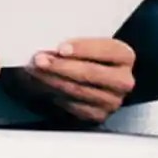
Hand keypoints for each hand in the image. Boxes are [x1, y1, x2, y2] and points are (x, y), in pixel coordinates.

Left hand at [18, 38, 134, 123]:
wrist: (85, 77)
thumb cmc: (82, 54)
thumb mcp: (83, 43)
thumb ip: (73, 43)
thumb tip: (48, 41)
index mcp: (124, 56)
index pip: (108, 50)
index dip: (84, 49)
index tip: (60, 48)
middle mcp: (123, 81)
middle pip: (91, 73)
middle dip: (61, 66)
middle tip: (39, 60)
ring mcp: (112, 101)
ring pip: (78, 91)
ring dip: (52, 80)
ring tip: (33, 70)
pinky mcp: (98, 116)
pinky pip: (73, 106)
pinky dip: (54, 94)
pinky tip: (41, 84)